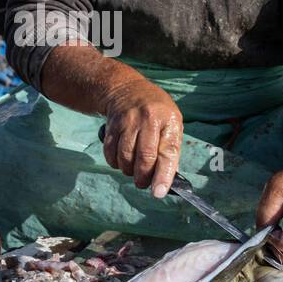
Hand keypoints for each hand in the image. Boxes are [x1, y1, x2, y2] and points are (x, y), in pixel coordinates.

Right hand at [99, 77, 182, 198]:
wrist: (127, 89)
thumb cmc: (155, 111)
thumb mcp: (171, 123)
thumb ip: (170, 148)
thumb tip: (167, 177)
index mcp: (168, 121)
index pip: (168, 153)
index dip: (164, 175)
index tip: (159, 193)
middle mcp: (149, 120)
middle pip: (145, 157)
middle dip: (143, 177)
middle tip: (143, 183)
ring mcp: (128, 121)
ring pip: (126, 157)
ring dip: (128, 171)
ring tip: (133, 170)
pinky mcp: (112, 126)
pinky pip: (110, 152)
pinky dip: (115, 162)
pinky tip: (121, 160)